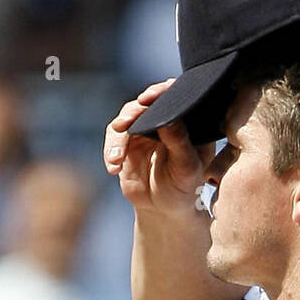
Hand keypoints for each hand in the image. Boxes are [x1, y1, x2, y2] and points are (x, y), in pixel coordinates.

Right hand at [103, 80, 214, 216]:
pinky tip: (114, 168)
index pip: (176, 95)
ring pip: (127, 117)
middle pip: (147, 102)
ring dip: (119, 135)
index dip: (162, 91)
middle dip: (134, 112)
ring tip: (117, 158)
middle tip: (125, 124)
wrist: (165, 208)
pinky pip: (115, 138)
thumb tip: (167, 119)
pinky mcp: (127, 142)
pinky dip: (111, 152)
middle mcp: (165, 118)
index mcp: (187, 119)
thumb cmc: (185, 187)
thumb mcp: (187, 167)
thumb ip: (180, 143)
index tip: (149, 98)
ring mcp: (144, 128)